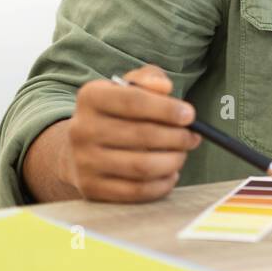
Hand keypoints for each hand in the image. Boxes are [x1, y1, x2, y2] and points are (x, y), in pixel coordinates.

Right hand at [63, 63, 201, 202]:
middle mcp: (82, 129)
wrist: (79, 148)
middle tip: (192, 137)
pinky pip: (137, 191)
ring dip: (173, 161)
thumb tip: (164, 87)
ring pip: (142, 166)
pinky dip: (162, 184)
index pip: (133, 101)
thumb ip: (149, 79)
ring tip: (182, 154)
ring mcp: (84, 162)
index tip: (189, 115)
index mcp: (91, 97)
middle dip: (177, 137)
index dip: (166, 109)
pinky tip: (170, 173)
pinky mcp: (92, 189)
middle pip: (143, 135)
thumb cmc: (116, 112)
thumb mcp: (128, 87)